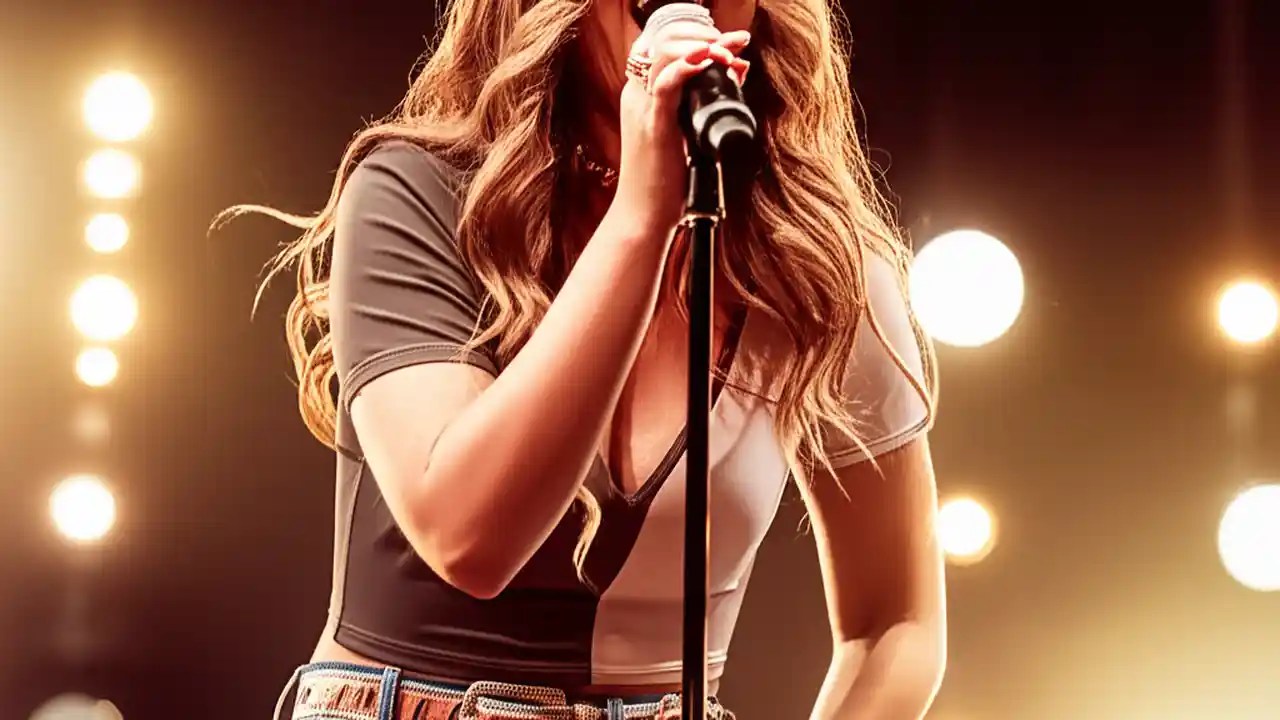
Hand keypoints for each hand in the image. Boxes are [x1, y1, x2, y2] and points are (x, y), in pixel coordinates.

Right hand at [613, 21, 750, 232]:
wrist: (644, 215)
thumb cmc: (666, 180)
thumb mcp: (687, 133)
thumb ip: (705, 102)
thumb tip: (737, 70)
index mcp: (642, 94)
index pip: (660, 41)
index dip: (692, 30)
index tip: (726, 38)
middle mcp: (638, 94)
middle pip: (661, 37)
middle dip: (700, 31)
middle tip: (732, 42)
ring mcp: (643, 107)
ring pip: (662, 52)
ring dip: (700, 44)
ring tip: (728, 50)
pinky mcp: (653, 125)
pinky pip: (665, 84)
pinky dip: (686, 66)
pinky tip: (707, 59)